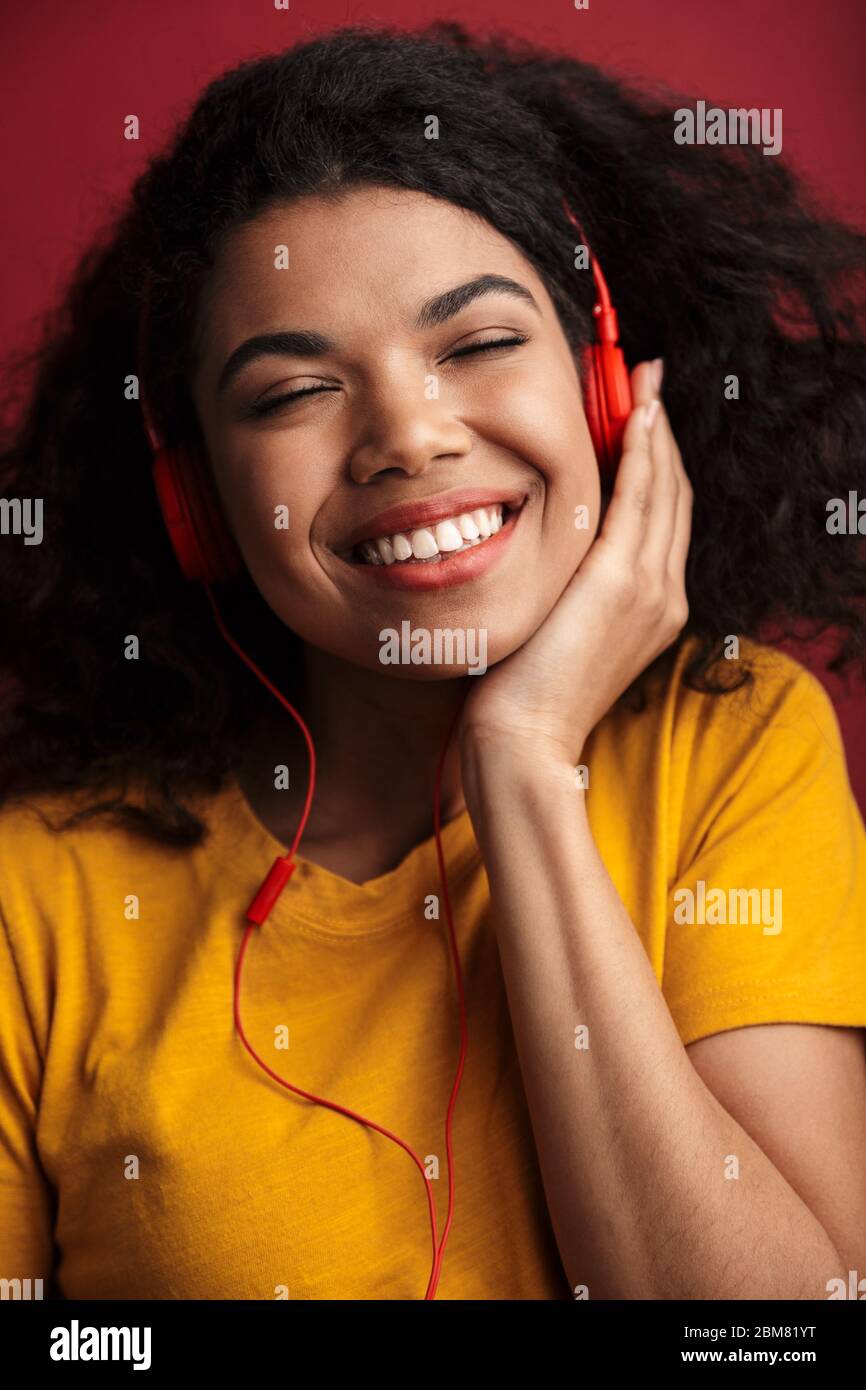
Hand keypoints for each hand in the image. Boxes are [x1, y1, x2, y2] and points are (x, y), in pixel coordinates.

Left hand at [459, 359, 692, 765]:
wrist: (522, 741)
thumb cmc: (521, 694)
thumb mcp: (553, 629)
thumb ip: (565, 588)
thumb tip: (543, 549)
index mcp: (652, 608)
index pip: (660, 518)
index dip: (654, 462)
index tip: (638, 416)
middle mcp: (663, 594)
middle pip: (674, 494)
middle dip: (660, 432)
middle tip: (644, 379)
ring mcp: (650, 588)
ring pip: (665, 488)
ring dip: (655, 427)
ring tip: (643, 379)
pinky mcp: (623, 581)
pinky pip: (643, 497)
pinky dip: (644, 450)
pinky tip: (637, 414)